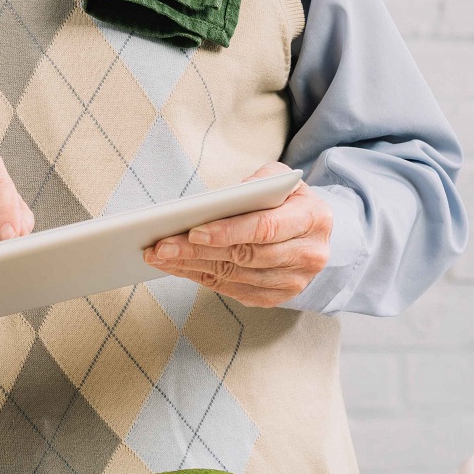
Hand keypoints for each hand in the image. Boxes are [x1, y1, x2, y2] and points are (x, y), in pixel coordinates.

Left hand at [142, 163, 331, 306]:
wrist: (312, 230)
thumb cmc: (288, 199)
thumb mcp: (279, 177)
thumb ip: (257, 180)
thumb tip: (221, 200)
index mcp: (313, 219)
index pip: (265, 228)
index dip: (228, 232)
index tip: (194, 231)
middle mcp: (309, 255)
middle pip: (245, 256)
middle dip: (198, 252)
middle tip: (161, 246)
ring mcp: (295, 281)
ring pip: (235, 277)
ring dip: (192, 267)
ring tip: (160, 256)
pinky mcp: (278, 296)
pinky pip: (234, 291)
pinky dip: (202, 279)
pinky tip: (178, 267)